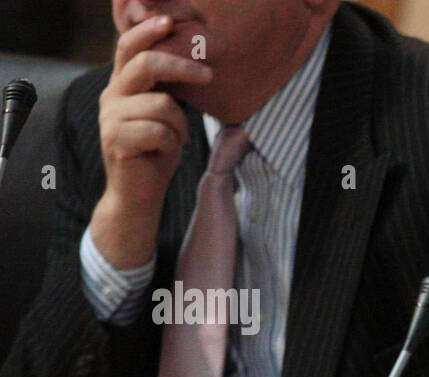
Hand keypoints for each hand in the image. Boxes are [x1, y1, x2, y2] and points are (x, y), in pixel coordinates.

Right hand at [91, 15, 212, 269]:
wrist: (137, 193)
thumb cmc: (155, 152)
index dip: (149, 32)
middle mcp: (112, 96)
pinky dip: (172, 142)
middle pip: (146, 64)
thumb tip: (191, 60)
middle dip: (182, 66)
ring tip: (172, 140)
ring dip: (180, 125)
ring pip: (163, 104)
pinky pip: (160, 130)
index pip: (129, 48)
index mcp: (121, 86)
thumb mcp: (161, 115)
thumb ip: (165, 89)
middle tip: (208, 75)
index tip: (171, 22)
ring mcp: (112, 118)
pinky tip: (163, 152)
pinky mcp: (118, 140)